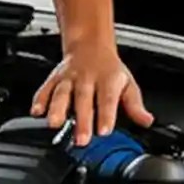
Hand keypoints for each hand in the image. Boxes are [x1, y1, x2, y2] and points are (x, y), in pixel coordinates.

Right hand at [30, 39, 154, 145]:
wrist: (90, 45)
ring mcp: (69, 78)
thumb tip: (147, 121)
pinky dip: (39, 100)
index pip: (107, 98)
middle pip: (83, 99)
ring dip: (57, 108)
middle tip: (81, 138)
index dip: (106, 114)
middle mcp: (87, 78)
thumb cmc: (109, 70)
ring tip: (54, 123)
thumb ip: (135, 105)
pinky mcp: (54, 78)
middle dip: (82, 119)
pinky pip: (45, 88)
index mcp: (108, 80)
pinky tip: (36, 112)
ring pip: (61, 92)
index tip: (105, 130)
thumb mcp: (128, 84)